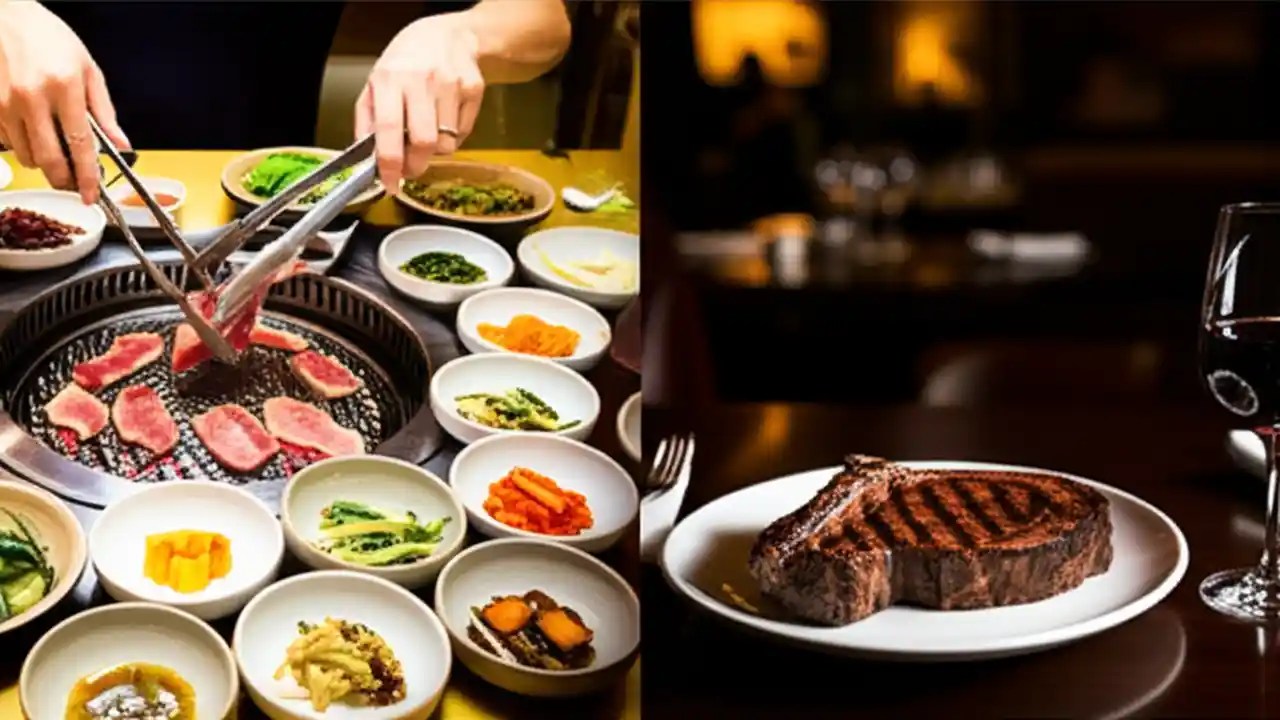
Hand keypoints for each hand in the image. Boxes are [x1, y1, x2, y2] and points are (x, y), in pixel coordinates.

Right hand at [0, 2, 127, 203]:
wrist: (5, 16)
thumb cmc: (48, 38)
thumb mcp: (87, 69)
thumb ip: (104, 111)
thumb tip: (120, 145)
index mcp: (64, 87)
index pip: (80, 144)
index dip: (87, 176)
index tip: (91, 195)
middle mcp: (32, 98)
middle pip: (50, 160)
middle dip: (65, 179)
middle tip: (75, 183)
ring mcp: (6, 104)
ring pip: (27, 156)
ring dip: (45, 164)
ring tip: (58, 152)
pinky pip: (9, 143)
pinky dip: (24, 147)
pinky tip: (35, 132)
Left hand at [356, 15, 485, 192]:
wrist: (448, 36)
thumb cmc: (407, 62)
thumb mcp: (376, 82)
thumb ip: (367, 119)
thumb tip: (365, 155)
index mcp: (390, 79)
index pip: (389, 130)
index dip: (390, 164)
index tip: (390, 184)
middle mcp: (421, 80)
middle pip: (424, 142)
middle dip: (416, 166)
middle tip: (411, 169)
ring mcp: (451, 84)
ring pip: (446, 143)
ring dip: (435, 149)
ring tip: (428, 131)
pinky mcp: (473, 89)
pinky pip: (463, 133)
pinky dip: (452, 136)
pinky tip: (445, 118)